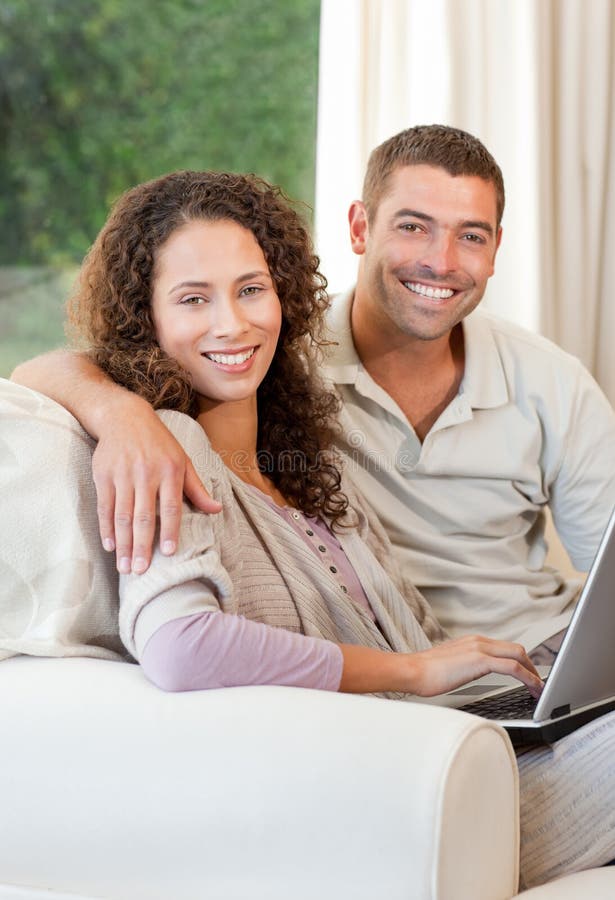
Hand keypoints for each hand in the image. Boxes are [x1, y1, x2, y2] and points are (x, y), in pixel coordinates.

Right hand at [93, 401, 220, 573]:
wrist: (125, 417)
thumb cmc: (159, 443)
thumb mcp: (183, 460)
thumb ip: (197, 488)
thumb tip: (217, 510)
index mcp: (169, 471)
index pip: (170, 507)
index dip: (169, 530)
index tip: (168, 552)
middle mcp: (145, 473)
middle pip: (143, 516)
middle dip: (141, 546)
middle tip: (140, 571)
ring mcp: (122, 474)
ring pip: (122, 515)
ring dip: (122, 543)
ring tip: (124, 567)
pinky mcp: (103, 475)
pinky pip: (105, 507)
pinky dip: (106, 528)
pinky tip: (109, 545)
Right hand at [405, 635, 543, 697]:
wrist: (412, 671)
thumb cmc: (425, 673)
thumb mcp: (451, 665)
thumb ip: (464, 665)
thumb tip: (469, 674)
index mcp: (472, 642)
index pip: (504, 648)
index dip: (520, 661)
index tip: (527, 674)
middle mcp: (479, 641)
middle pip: (517, 649)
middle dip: (531, 667)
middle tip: (537, 684)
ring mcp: (480, 649)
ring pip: (519, 655)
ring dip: (533, 673)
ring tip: (539, 689)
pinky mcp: (481, 660)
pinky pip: (513, 667)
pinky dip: (528, 678)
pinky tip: (533, 688)